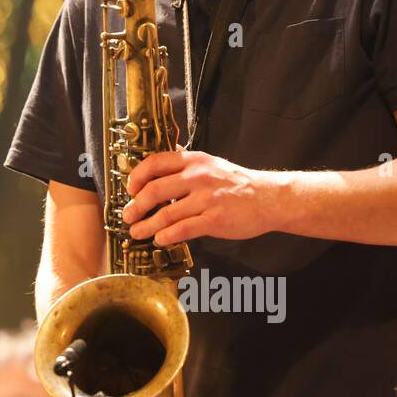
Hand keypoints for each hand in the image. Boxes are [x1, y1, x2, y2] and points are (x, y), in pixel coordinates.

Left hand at [119, 145, 281, 245]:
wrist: (268, 198)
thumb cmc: (236, 182)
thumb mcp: (209, 162)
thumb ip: (184, 161)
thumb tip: (161, 156)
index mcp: (193, 160)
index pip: (154, 163)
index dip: (136, 177)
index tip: (130, 190)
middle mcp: (197, 177)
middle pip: (154, 190)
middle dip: (135, 206)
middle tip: (128, 215)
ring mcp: (206, 199)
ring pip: (165, 214)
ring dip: (146, 226)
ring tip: (137, 232)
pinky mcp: (215, 220)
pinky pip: (183, 229)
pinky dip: (166, 236)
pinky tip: (159, 240)